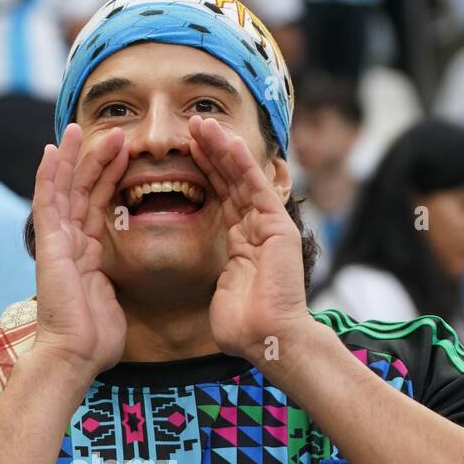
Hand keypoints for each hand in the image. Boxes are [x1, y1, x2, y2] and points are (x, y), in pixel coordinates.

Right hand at [32, 122, 128, 380]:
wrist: (75, 356)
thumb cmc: (95, 340)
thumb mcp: (113, 302)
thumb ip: (113, 284)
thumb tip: (117, 285)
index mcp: (86, 255)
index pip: (97, 206)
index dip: (110, 177)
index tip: (125, 153)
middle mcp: (69, 244)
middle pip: (82, 190)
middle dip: (97, 159)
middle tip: (115, 131)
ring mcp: (57, 243)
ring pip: (65, 189)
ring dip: (75, 158)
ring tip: (84, 128)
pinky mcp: (49, 245)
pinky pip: (48, 203)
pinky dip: (49, 175)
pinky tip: (52, 150)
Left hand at [189, 115, 309, 375]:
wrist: (268, 339)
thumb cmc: (243, 327)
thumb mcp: (219, 292)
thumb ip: (216, 275)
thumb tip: (202, 280)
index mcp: (243, 243)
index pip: (223, 198)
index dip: (205, 172)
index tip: (186, 150)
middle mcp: (258, 229)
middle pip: (232, 181)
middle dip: (211, 152)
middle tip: (191, 124)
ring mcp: (269, 226)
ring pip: (242, 178)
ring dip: (222, 149)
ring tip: (201, 124)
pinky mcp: (277, 226)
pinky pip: (256, 188)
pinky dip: (242, 163)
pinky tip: (227, 142)